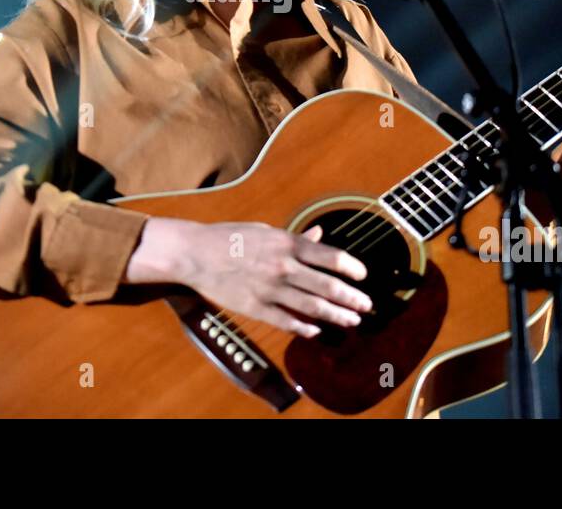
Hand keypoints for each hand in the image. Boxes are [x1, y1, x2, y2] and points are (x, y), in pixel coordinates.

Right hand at [175, 221, 372, 338]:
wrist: (195, 253)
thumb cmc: (229, 237)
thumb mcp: (265, 230)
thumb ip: (294, 237)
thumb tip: (318, 236)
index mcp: (287, 243)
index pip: (332, 258)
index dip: (352, 268)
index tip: (363, 276)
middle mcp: (284, 267)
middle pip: (328, 287)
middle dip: (352, 298)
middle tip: (366, 305)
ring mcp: (270, 290)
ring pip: (312, 307)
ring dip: (336, 316)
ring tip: (352, 320)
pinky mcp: (256, 308)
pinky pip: (286, 322)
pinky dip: (304, 328)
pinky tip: (316, 331)